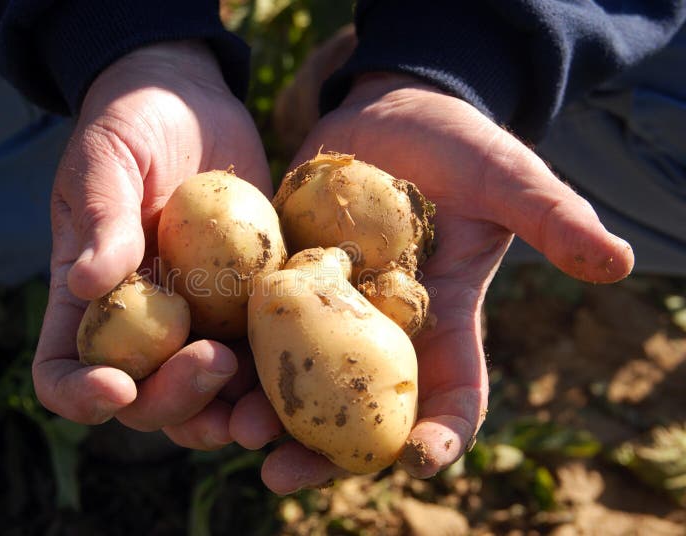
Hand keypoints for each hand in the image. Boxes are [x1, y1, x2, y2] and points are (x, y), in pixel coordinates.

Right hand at [32, 41, 268, 448]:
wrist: (192, 103)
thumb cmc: (131, 126)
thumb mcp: (106, 162)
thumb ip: (102, 218)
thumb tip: (88, 282)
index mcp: (90, 300)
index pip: (65, 367)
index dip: (80, 393)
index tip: (114, 387)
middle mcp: (145, 323)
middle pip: (148, 395)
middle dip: (179, 400)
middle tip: (216, 365)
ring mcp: (201, 319)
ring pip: (212, 393)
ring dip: (235, 414)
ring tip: (266, 416)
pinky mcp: (250, 302)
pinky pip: (265, 351)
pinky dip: (281, 374)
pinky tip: (309, 371)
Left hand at [230, 73, 633, 492]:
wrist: (394, 114)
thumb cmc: (460, 149)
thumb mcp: (508, 179)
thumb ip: (551, 219)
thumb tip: (617, 263)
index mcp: (441, 325)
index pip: (448, 398)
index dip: (439, 436)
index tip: (418, 461)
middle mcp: (378, 332)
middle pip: (351, 412)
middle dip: (320, 452)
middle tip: (282, 475)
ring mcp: (325, 309)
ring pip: (293, 380)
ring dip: (261, 412)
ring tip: (230, 432)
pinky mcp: (282, 279)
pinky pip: (253, 325)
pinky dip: (228, 351)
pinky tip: (197, 367)